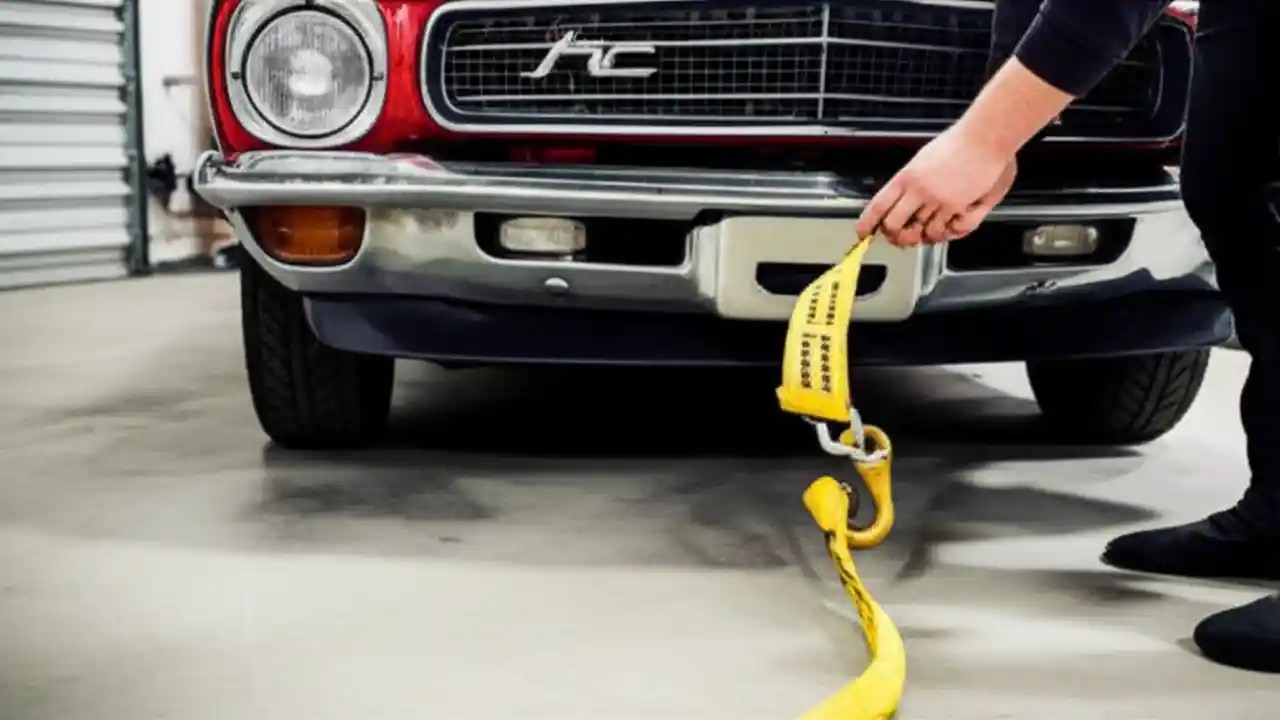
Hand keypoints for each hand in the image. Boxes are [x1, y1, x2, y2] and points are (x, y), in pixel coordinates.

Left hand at [856, 124, 1017, 246]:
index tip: (863, 233)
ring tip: (933, 227)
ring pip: (922, 233)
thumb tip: (897, 202)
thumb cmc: (958, 145)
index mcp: (906, 177)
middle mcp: (919, 191)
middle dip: (896, 236)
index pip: (878, 206)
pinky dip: (948, 232)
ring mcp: (938, 200)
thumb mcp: (923, 161)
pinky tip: (952, 222)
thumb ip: (910, 183)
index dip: (867, 223)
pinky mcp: (958, 207)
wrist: (986, 136)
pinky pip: (947, 232)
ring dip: (926, 236)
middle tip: (902, 236)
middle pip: (893, 226)